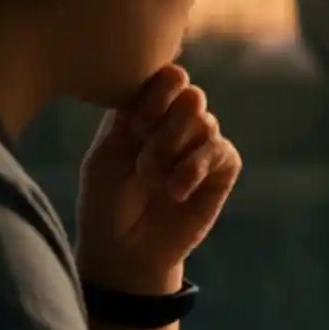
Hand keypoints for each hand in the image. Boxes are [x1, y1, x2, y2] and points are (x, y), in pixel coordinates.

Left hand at [77, 65, 242, 293]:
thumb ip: (129, 117)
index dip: (156, 92)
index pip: (166, 76)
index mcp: (146, 111)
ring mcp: (202, 145)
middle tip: (142, 155)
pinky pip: (220, 151)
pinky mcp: (222, 170)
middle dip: (164, 123)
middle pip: (190, 94)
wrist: (125, 253)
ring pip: (204, 122)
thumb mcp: (105, 156)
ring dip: (173, 150)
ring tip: (151, 180)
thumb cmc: (106, 204)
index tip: (134, 125)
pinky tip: (174, 192)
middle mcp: (177, 123)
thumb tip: (162, 80)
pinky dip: (194, 169)